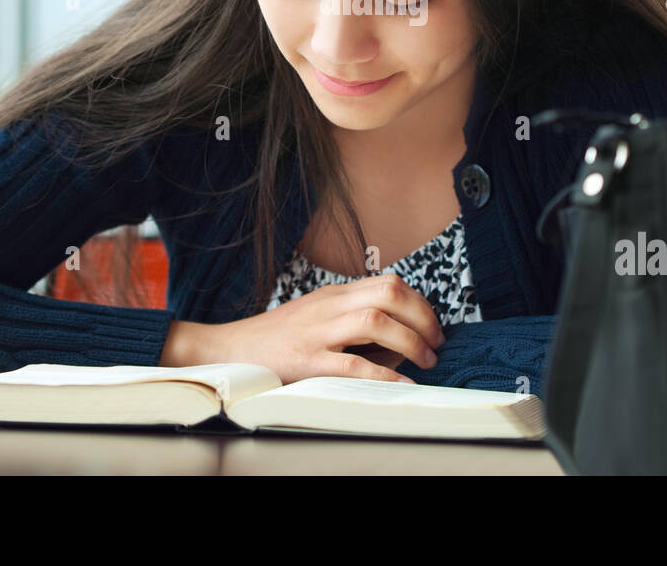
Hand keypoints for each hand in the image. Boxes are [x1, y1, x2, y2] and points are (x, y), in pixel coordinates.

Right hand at [208, 273, 445, 383]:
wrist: (229, 350)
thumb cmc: (277, 338)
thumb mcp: (316, 315)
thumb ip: (351, 318)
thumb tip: (396, 338)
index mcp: (333, 294)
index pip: (388, 282)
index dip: (418, 302)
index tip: (432, 324)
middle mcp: (329, 307)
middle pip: (388, 294)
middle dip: (423, 317)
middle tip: (437, 342)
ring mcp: (318, 332)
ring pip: (375, 321)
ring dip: (410, 341)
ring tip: (425, 360)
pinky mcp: (307, 360)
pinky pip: (353, 364)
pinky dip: (385, 374)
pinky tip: (403, 383)